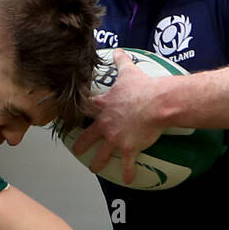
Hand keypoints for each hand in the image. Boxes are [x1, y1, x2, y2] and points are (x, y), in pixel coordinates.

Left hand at [71, 49, 181, 181]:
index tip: (72, 117)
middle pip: (88, 136)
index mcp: (104, 107)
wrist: (156, 102)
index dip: (79, 113)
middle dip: (81, 144)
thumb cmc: (142, 87)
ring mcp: (115, 138)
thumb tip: (117, 50)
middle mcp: (105, 124)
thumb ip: (120, 62)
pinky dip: (128, 173)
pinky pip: (128, 164)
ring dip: (97, 163)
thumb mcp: (129, 72)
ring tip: (94, 168)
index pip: (86, 110)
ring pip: (102, 154)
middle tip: (76, 150)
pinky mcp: (128, 148)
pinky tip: (128, 180)